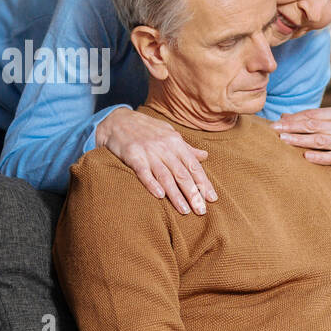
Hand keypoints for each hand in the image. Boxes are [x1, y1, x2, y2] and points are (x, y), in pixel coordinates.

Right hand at [95, 107, 216, 215]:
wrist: (117, 120)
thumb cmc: (147, 129)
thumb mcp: (169, 133)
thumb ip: (186, 148)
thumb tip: (205, 156)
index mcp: (176, 142)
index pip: (194, 166)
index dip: (204, 183)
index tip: (212, 199)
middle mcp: (165, 147)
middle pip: (182, 174)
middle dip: (193, 194)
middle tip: (201, 211)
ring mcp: (148, 152)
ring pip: (166, 176)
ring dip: (176, 195)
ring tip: (185, 210)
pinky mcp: (132, 155)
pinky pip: (143, 172)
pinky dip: (152, 184)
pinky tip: (160, 196)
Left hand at [272, 106, 330, 169]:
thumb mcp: (330, 123)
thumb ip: (310, 119)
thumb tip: (283, 117)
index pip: (312, 114)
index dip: (293, 119)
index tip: (277, 123)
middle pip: (314, 126)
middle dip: (292, 127)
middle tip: (276, 130)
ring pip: (320, 140)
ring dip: (300, 140)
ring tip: (284, 140)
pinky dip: (318, 157)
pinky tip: (305, 156)